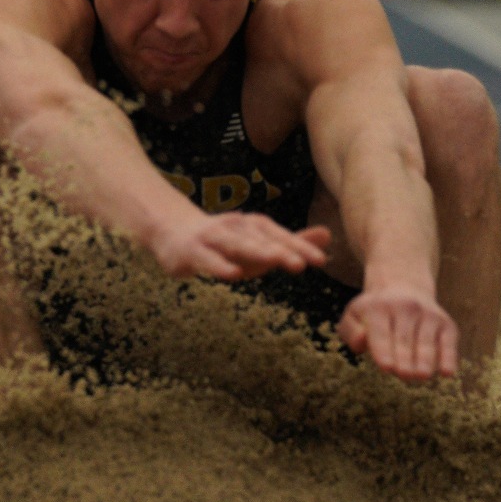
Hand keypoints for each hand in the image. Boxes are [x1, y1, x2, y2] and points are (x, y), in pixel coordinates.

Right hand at [153, 214, 329, 283]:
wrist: (172, 230)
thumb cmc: (222, 242)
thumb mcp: (257, 243)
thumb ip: (290, 242)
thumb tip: (328, 235)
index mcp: (252, 227)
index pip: (279, 235)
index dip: (299, 246)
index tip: (322, 260)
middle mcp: (235, 228)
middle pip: (261, 240)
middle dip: (283, 250)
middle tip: (305, 263)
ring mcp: (212, 238)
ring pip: (236, 244)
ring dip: (256, 251)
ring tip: (276, 260)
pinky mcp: (191, 251)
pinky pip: (207, 259)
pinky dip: (219, 265)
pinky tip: (232, 274)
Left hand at [337, 285, 457, 382]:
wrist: (403, 286)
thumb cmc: (374, 313)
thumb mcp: (354, 316)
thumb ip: (350, 331)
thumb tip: (361, 341)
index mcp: (378, 308)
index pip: (381, 333)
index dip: (383, 350)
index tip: (386, 367)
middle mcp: (405, 308)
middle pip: (404, 339)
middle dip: (405, 357)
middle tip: (404, 375)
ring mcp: (428, 315)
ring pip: (426, 341)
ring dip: (424, 359)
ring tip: (422, 375)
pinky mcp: (445, 323)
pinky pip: (448, 342)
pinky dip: (448, 356)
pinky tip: (447, 372)